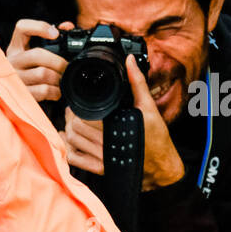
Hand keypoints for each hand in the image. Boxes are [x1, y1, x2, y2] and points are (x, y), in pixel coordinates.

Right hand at [5, 18, 71, 102]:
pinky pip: (43, 90)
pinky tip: (56, 92)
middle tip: (66, 67)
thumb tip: (67, 26)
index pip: (22, 28)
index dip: (39, 27)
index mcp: (16, 47)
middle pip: (37, 55)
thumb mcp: (38, 55)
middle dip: (58, 61)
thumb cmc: (34, 73)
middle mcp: (11, 61)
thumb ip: (54, 39)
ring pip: (42, 74)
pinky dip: (55, 91)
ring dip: (58, 78)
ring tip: (61, 80)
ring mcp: (14, 78)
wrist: (20, 101)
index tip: (55, 34)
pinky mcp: (21, 94)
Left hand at [62, 57, 184, 190]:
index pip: (85, 115)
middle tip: (72, 112)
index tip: (77, 104)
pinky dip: (68, 150)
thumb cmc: (157, 138)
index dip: (77, 108)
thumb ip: (137, 83)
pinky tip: (70, 142)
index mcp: (117, 126)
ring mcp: (103, 158)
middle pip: (75, 128)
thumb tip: (129, 61)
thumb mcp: (149, 107)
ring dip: (68, 131)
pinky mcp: (100, 170)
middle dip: (71, 118)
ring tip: (71, 124)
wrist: (162, 167)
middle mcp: (108, 143)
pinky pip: (76, 160)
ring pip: (73, 142)